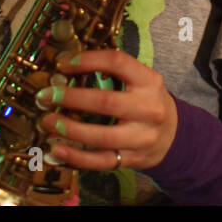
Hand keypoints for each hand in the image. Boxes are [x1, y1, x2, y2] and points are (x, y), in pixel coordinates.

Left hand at [36, 49, 177, 169]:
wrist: (174, 135)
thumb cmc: (147, 102)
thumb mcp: (141, 81)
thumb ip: (112, 74)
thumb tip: (66, 70)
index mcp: (149, 81)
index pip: (118, 62)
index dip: (88, 60)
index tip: (63, 63)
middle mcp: (148, 108)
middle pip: (106, 102)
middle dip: (71, 98)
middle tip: (47, 96)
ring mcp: (142, 137)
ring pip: (101, 136)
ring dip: (69, 129)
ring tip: (48, 121)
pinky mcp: (133, 159)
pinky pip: (101, 160)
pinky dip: (76, 156)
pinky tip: (57, 149)